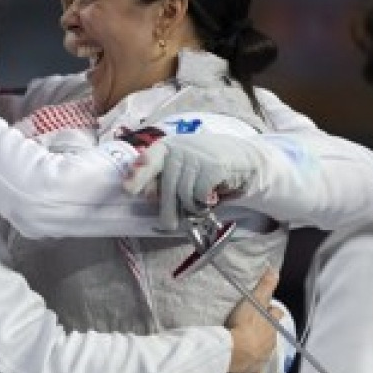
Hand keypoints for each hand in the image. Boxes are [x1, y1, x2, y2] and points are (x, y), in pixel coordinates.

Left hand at [124, 134, 260, 230]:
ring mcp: (197, 156)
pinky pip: (200, 196)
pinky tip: (212, 199)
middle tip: (169, 225)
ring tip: (200, 204)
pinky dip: (204, 204)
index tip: (128, 190)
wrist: (244, 158)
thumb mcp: (182, 169)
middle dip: (168, 210)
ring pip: (184, 195)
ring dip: (191, 207)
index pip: (149, 160)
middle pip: (167, 188)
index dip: (139, 175)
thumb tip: (146, 195)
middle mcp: (180, 149)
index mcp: (167, 147)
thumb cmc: (205, 168)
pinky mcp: (214, 166)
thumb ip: (163, 179)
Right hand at [225, 269, 280, 372]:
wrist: (235, 351)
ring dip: (261, 348)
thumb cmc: (244, 324)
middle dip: (268, 330)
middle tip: (256, 327)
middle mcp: (271, 341)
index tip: (265, 308)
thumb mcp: (254, 301)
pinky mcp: (254, 371)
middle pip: (273, 333)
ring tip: (250, 346)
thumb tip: (275, 270)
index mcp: (271, 324)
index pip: (276, 314)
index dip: (271, 310)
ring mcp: (263, 357)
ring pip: (266, 352)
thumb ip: (265, 286)